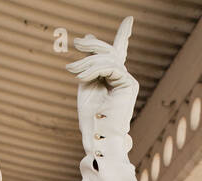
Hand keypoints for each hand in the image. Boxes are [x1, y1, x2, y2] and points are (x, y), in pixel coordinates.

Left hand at [68, 17, 140, 180]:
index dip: (124, 35)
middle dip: (92, 44)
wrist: (98, 138)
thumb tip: (87, 41)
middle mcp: (124, 78)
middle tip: (76, 43)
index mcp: (114, 78)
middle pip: (110, 50)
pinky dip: (93, 70)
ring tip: (71, 71)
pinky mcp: (128, 84)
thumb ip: (89, 65)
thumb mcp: (85, 84)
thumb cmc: (90, 119)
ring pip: (108, 58)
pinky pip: (110, 67)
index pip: (119, 52)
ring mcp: (128, 81)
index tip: (130, 20)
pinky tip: (82, 78)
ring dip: (87, 62)